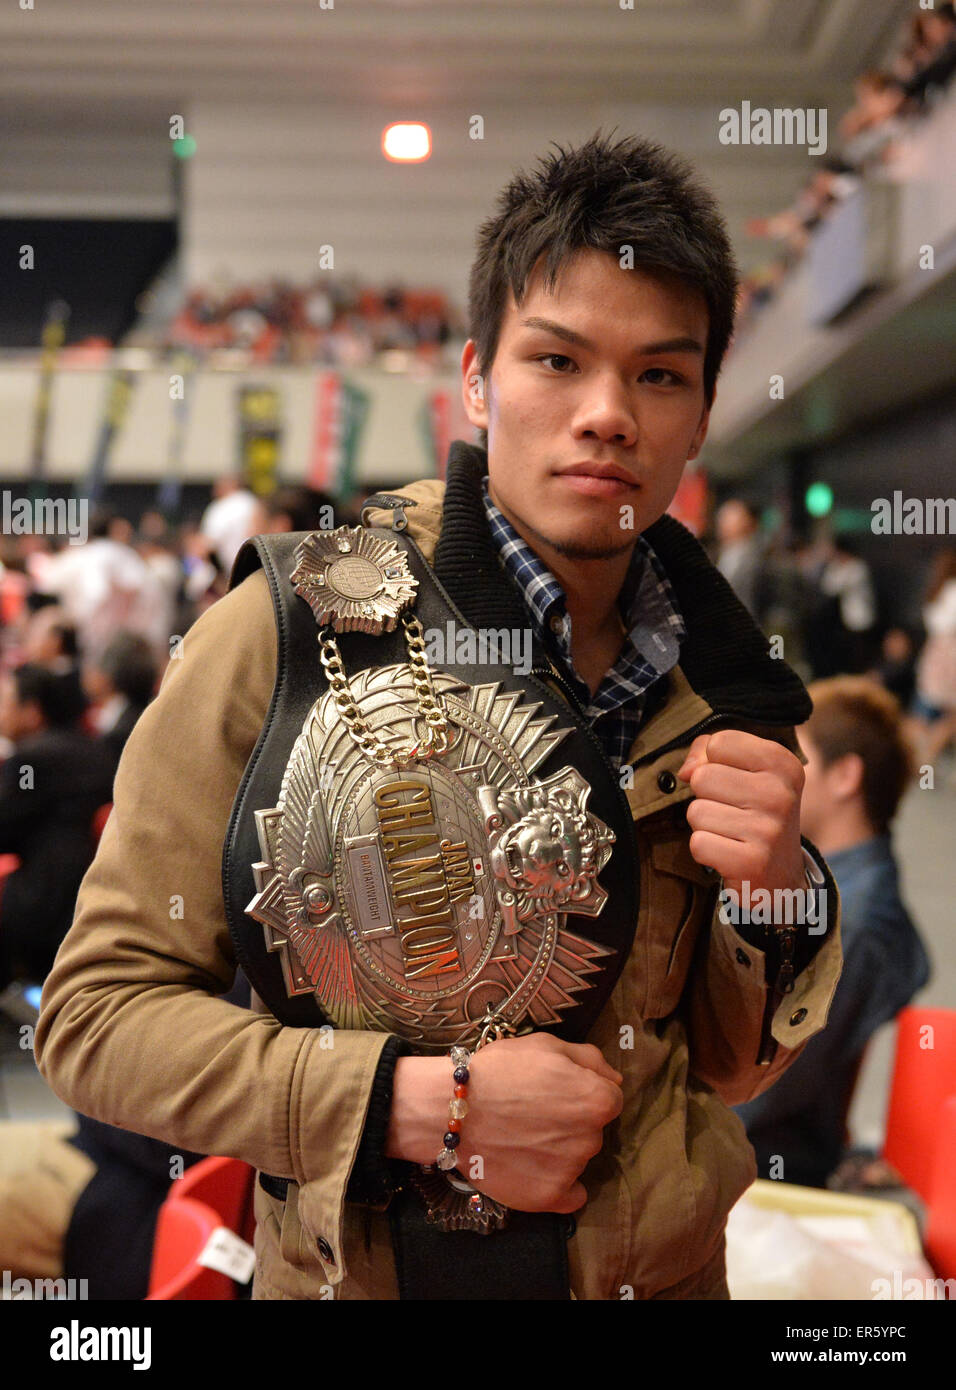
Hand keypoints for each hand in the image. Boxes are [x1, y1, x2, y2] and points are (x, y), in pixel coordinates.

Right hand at [386, 1032, 622, 1213]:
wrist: (453, 1110)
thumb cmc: (500, 1070)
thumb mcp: (546, 1045)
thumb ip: (589, 1059)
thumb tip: (615, 1079)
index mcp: (597, 1100)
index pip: (609, 1099)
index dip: (582, 1092)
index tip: (556, 1092)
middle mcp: (592, 1138)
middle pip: (591, 1130)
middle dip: (571, 1121)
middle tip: (534, 1112)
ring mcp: (571, 1171)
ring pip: (578, 1158)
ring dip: (560, 1149)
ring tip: (522, 1136)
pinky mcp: (550, 1198)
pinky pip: (572, 1195)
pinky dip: (559, 1185)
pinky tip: (535, 1168)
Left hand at [675, 729, 804, 903]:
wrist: (781, 877)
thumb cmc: (754, 814)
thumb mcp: (744, 772)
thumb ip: (708, 752)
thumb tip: (686, 771)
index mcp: (783, 764)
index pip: (719, 743)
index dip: (713, 762)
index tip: (735, 781)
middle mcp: (780, 794)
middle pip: (702, 777)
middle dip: (706, 796)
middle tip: (733, 813)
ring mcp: (768, 830)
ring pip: (696, 811)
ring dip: (705, 825)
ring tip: (731, 833)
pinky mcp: (752, 863)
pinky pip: (698, 843)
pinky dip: (705, 850)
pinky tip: (728, 853)